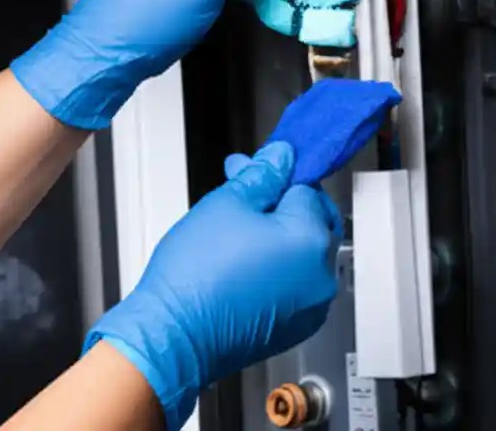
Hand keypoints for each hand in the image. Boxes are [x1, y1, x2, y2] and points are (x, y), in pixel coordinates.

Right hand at [82, 142, 341, 429]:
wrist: (173, 338)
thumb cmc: (195, 278)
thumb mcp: (226, 204)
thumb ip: (262, 175)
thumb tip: (281, 157)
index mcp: (312, 238)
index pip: (307, 189)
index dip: (277, 176)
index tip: (254, 173)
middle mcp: (322, 274)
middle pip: (313, 221)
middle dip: (281, 204)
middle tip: (245, 196)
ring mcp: (312, 304)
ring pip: (304, 254)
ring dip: (279, 237)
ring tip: (237, 232)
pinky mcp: (296, 326)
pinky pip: (296, 285)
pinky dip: (278, 271)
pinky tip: (244, 265)